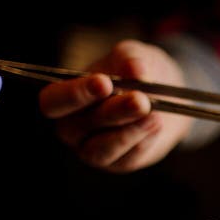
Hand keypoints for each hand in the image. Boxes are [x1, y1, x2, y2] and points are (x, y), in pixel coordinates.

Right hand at [39, 40, 191, 172]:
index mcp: (64, 98)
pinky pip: (127, 158)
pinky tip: (157, 125)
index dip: (75, 94)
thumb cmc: (137, 71)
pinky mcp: (120, 163)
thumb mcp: (134, 56)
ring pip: (100, 150)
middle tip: (139, 100)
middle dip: (111, 112)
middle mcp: (73, 128)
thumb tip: (135, 69)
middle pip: (77, 127)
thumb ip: (131, 59)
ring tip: (153, 114)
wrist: (166, 95)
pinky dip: (143, 141)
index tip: (104, 82)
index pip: (53, 102)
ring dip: (128, 132)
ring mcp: (94, 149)